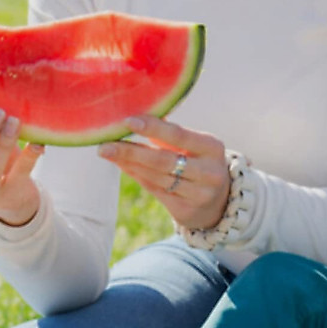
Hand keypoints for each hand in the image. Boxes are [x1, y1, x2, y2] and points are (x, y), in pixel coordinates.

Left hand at [98, 115, 229, 230]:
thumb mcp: (197, 146)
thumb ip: (171, 136)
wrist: (221, 202)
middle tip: (105, 145)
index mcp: (213, 148)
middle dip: (132, 151)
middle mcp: (210, 173)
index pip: (180, 136)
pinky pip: (154, 189)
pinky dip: (136, 175)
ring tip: (107, 152)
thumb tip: (136, 117)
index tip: (128, 121)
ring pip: (155, 177)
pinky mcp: (186, 211)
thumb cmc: (201, 163)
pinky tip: (122, 164)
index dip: (153, 128)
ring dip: (129, 163)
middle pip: (164, 160)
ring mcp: (199, 194)